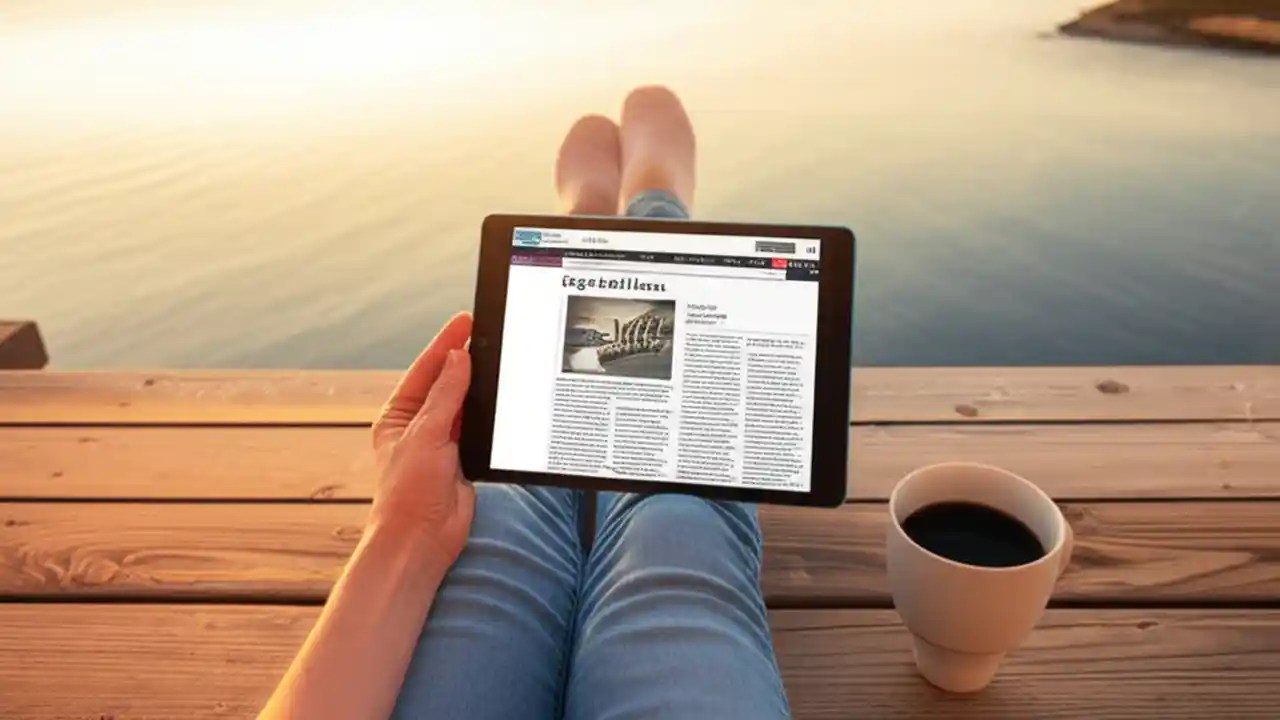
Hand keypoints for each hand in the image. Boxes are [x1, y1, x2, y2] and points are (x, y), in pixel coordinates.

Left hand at [370, 312, 475, 569]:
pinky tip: (503, 398)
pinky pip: (480, 427)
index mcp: (399, 415)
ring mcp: (443, 442)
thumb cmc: (408, 494)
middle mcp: (419, 425)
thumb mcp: (425, 436)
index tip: (466, 321)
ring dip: (480, 386)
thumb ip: (444, 396)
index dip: (446, 344)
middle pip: (446, 383)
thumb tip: (457, 359)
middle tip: (488, 333)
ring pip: (465, 404)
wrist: (422, 539)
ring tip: (500, 359)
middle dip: (466, 360)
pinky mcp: (464, 458)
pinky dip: (491, 414)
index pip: (425, 370)